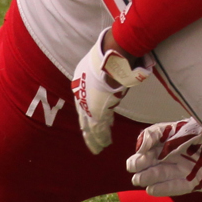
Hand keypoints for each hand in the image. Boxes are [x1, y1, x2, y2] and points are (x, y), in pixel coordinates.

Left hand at [69, 31, 147, 153]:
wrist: (114, 55)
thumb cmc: (114, 53)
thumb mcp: (106, 62)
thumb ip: (110, 70)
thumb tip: (120, 69)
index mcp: (81, 81)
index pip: (84, 102)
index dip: (88, 113)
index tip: (93, 121)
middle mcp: (81, 95)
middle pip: (84, 117)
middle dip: (88, 130)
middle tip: (91, 142)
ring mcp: (88, 103)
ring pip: (90, 126)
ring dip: (95, 138)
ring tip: (98, 148)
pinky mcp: (98, 112)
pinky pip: (99, 129)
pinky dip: (101, 138)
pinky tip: (103, 145)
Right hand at [126, 120, 201, 201]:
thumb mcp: (195, 125)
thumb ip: (169, 132)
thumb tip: (144, 142)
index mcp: (177, 132)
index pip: (154, 135)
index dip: (144, 142)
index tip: (142, 149)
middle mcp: (178, 150)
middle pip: (153, 157)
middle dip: (141, 162)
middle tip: (135, 167)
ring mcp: (186, 167)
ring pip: (161, 173)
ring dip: (149, 176)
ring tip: (140, 180)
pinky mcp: (195, 182)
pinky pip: (176, 187)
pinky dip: (164, 189)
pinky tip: (151, 190)